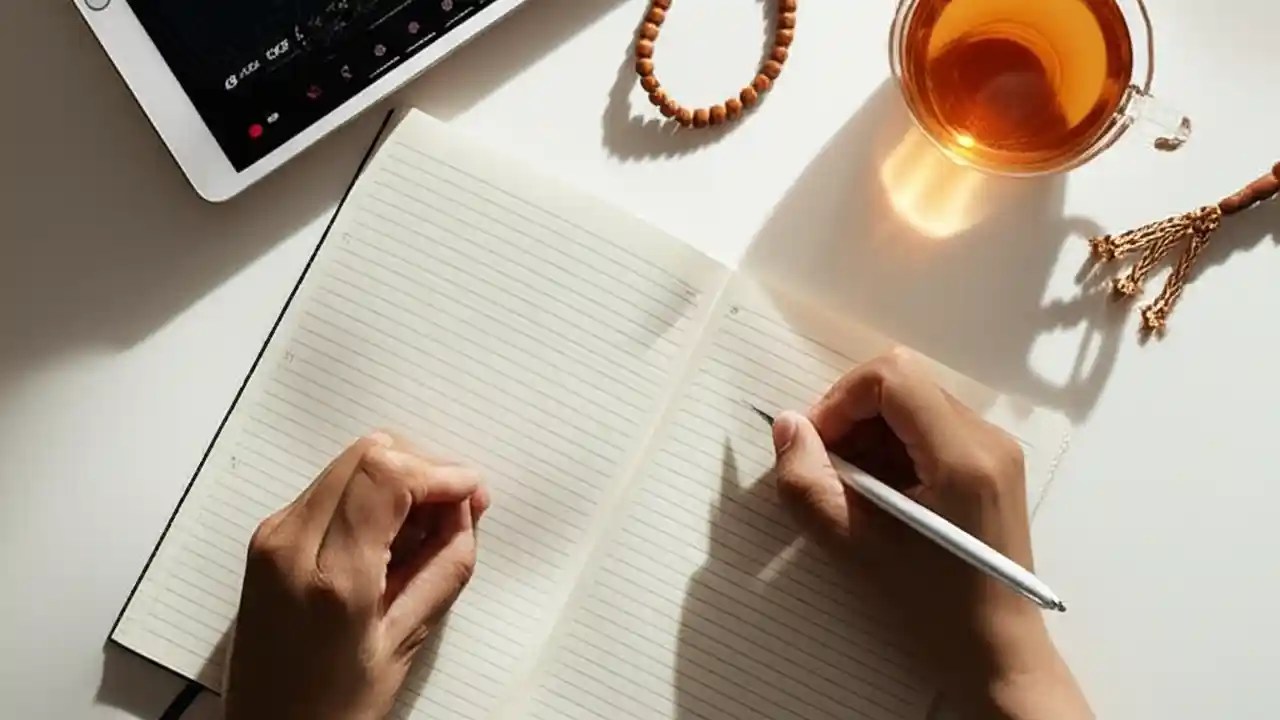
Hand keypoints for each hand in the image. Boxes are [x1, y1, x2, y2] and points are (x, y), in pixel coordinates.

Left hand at [224, 433, 488, 719]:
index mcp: (331, 575)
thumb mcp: (407, 641)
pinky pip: (331, 488)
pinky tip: (391, 536)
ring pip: (350, 463)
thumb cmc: (334, 705)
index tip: (470, 493)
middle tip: (457, 508)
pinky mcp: (268, 538)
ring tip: (424, 530)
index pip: (386, 474)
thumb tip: (464, 509)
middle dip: (422, 469)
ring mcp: (273, 536)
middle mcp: (292, 542)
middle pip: (368, 454)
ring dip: (397, 480)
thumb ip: (445, 565)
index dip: (439, 472)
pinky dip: (370, 495)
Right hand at [772, 350, 1090, 719]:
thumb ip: (810, 484)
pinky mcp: (990, 464)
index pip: (893, 377)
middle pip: (903, 384)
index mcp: (964, 455)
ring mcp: (994, 449)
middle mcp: (988, 438)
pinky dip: (892, 448)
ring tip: (853, 490)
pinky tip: (881, 495)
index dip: (840, 400)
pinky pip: (929, 427)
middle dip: (851, 416)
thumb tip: (787, 426)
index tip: (816, 446)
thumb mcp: (859, 549)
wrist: (997, 652)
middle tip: (828, 469)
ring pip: (912, 402)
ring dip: (869, 434)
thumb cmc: (934, 608)